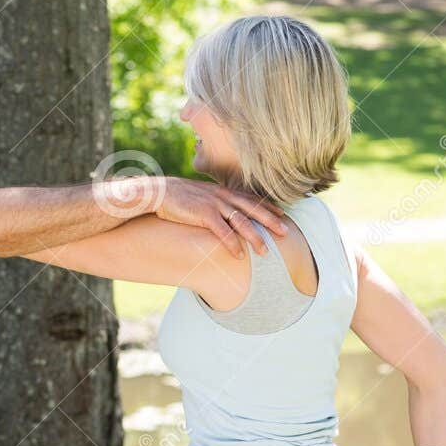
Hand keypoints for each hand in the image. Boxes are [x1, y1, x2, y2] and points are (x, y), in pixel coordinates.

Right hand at [150, 177, 285, 258]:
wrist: (160, 191)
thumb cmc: (179, 196)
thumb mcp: (201, 195)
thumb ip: (215, 202)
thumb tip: (222, 212)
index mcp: (223, 191)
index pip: (251, 199)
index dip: (267, 207)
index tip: (281, 214)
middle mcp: (223, 196)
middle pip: (253, 209)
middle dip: (270, 221)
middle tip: (285, 232)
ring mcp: (214, 205)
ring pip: (241, 222)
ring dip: (255, 237)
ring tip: (265, 250)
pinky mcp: (203, 214)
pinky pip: (222, 231)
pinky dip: (232, 243)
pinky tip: (240, 254)